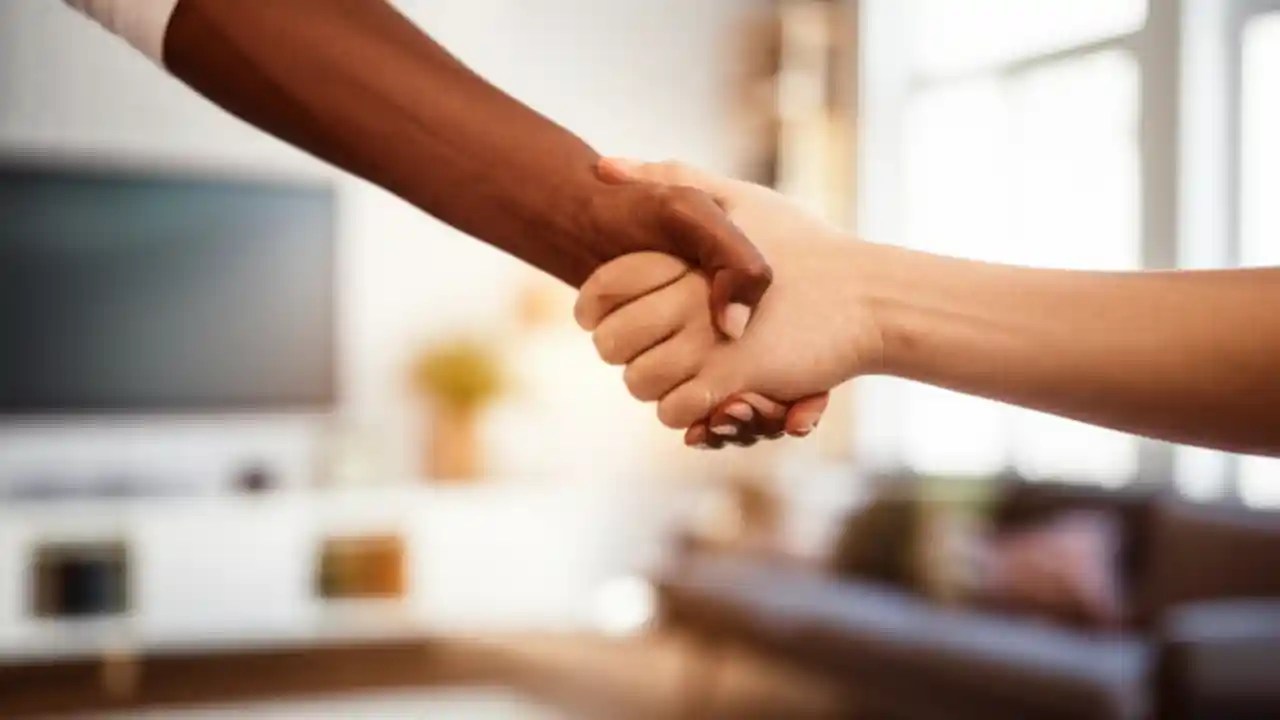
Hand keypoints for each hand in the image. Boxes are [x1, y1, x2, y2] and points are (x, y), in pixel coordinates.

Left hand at [577, 160, 884, 445]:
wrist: (866, 296)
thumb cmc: (803, 245)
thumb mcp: (739, 199)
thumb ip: (669, 178)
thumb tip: (601, 168)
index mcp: (681, 252)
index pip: (599, 291)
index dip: (595, 311)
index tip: (609, 317)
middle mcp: (687, 295)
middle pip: (611, 344)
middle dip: (622, 352)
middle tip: (647, 350)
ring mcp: (709, 340)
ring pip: (640, 383)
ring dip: (655, 385)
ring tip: (677, 373)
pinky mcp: (734, 379)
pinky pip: (678, 411)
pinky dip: (685, 412)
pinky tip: (704, 396)